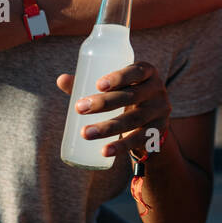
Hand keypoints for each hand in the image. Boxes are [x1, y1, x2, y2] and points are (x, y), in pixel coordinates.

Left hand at [56, 62, 171, 159]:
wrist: (151, 119)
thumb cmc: (125, 94)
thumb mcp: (115, 86)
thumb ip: (89, 82)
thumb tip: (61, 80)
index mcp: (147, 72)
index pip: (136, 71)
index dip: (118, 78)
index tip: (97, 85)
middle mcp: (157, 90)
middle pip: (131, 96)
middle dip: (104, 103)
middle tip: (80, 108)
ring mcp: (160, 112)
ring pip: (133, 120)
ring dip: (108, 128)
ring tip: (85, 133)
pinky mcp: (158, 132)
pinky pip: (138, 140)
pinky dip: (120, 146)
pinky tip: (104, 151)